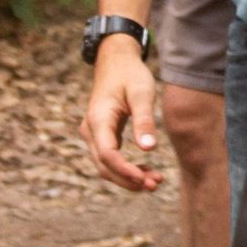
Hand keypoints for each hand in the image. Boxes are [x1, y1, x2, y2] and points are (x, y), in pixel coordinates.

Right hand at [80, 41, 163, 191]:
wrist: (116, 61)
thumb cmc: (130, 74)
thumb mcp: (142, 93)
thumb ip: (144, 120)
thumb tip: (148, 150)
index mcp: (98, 118)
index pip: (107, 154)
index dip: (125, 171)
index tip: (145, 180)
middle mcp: (90, 129)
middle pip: (104, 166)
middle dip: (128, 180)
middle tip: (155, 185)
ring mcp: (93, 134)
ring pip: (106, 166)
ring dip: (128, 178)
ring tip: (155, 182)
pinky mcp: (102, 136)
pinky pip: (110, 159)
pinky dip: (126, 169)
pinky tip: (146, 173)